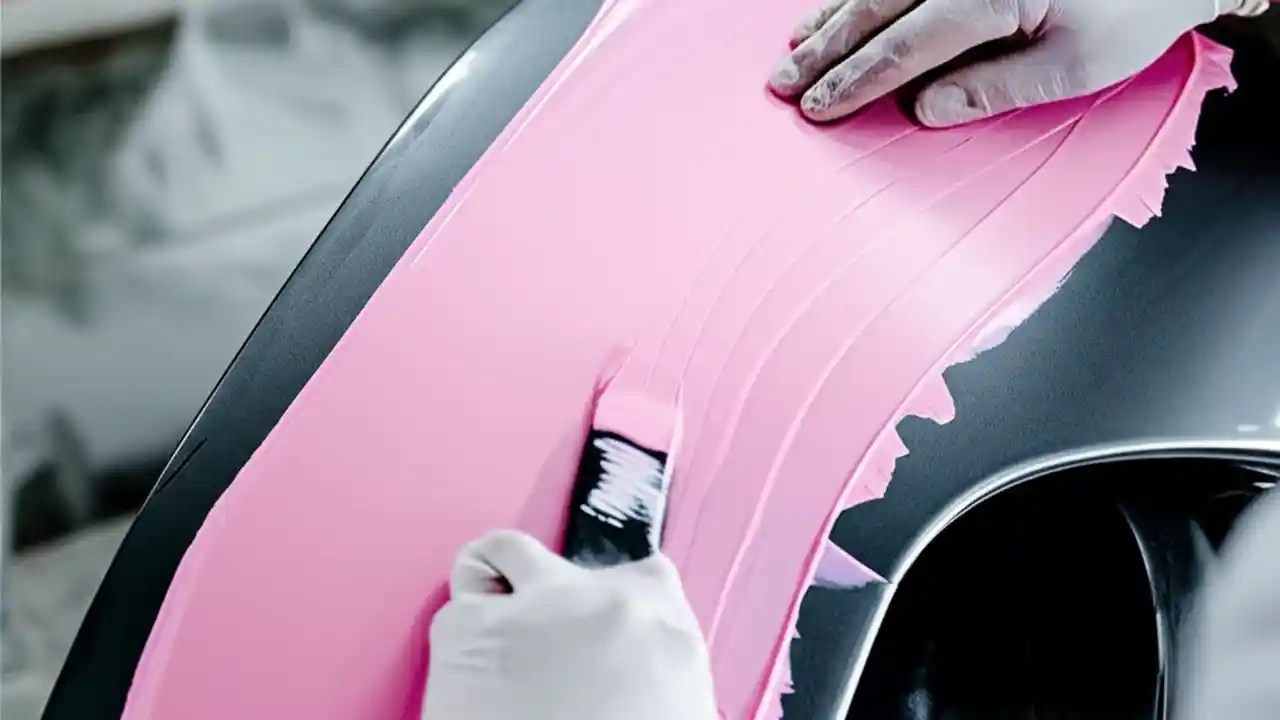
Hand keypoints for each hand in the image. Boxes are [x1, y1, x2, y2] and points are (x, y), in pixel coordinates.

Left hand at [420, 530, 717, 719]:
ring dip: (491, 592)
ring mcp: (537, 607)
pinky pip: (455, 610)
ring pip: (499, 554)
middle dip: (544, 588)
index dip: (611, 599)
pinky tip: (466, 679)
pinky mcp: (473, 629)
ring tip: (486, 637)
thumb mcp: (669, 712)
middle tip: (530, 633)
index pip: (644, 575)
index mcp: (668, 631)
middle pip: (566, 558)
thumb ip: (650, 670)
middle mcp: (605, 604)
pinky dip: (456, 642)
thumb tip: (623, 668)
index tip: (589, 616)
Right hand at [769, 0, 1269, 125]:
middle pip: (875, 7)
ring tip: (793, 46)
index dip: (854, 81)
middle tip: (781, 82)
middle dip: (824, 49)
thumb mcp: (1075, 65)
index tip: (817, 108)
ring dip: (831, 15)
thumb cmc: (1134, 10)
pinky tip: (835, 6)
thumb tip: (923, 110)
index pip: (904, 45)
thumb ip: (994, 87)